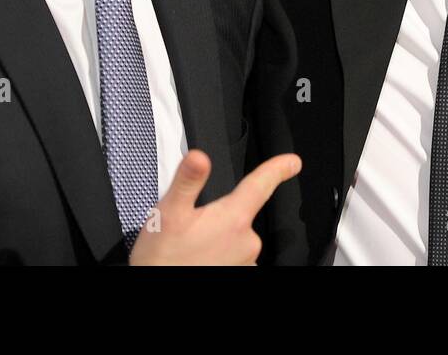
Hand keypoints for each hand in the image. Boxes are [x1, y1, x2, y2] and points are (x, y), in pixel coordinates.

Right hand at [129, 149, 300, 264]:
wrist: (156, 288)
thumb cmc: (163, 259)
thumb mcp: (169, 214)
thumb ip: (188, 182)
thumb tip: (199, 157)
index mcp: (233, 219)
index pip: (261, 184)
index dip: (278, 168)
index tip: (292, 162)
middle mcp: (247, 242)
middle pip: (241, 214)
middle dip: (221, 216)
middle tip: (193, 228)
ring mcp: (246, 263)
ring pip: (236, 238)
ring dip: (220, 239)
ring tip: (193, 248)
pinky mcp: (240, 275)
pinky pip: (235, 258)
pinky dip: (220, 256)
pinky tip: (201, 260)